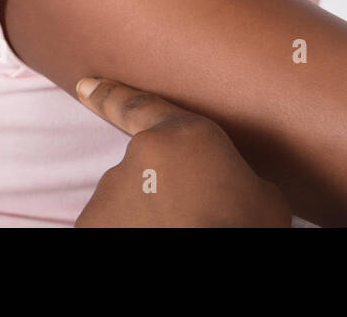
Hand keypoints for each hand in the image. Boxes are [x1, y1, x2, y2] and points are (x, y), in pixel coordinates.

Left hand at [74, 77, 291, 227]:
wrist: (218, 262)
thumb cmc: (247, 227)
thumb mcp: (260, 194)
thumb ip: (228, 176)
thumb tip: (222, 192)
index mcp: (185, 135)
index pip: (139, 107)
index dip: (110, 95)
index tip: (86, 84)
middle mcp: (141, 154)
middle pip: (143, 170)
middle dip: (160, 192)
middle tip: (193, 216)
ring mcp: (112, 192)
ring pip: (126, 203)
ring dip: (145, 216)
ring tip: (181, 230)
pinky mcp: (93, 225)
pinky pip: (111, 226)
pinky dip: (128, 231)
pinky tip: (160, 239)